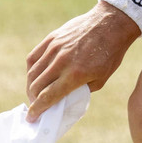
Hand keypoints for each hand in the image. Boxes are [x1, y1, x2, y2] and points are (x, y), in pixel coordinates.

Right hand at [25, 1, 140, 120]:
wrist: (111, 24)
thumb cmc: (110, 54)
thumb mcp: (101, 78)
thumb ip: (82, 90)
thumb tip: (65, 98)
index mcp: (75, 74)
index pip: (49, 96)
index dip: (38, 109)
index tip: (32, 118)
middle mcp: (61, 62)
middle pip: (37, 86)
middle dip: (34, 100)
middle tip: (36, 106)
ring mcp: (54, 49)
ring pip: (33, 72)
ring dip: (31, 86)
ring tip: (35, 93)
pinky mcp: (51, 39)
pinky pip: (33, 57)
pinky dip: (31, 70)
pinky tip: (35, 76)